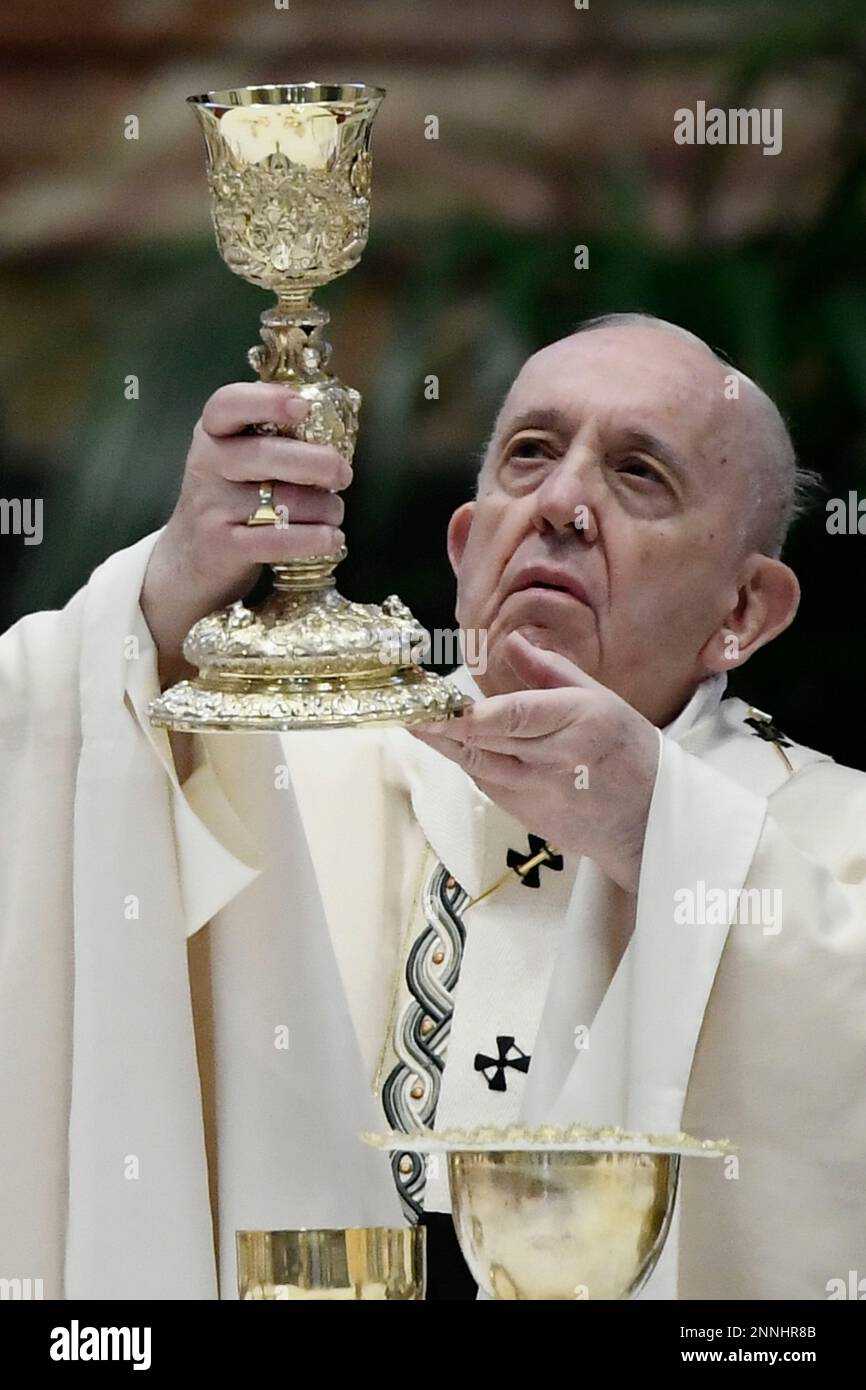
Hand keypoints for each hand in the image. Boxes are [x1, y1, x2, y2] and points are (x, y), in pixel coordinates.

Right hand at [140, 382, 351, 687]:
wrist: (186, 560)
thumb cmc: (228, 501)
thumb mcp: (235, 461)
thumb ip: (272, 441)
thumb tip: (335, 438)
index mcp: (213, 433)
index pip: (229, 404)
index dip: (266, 400)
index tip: (301, 407)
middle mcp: (207, 464)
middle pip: (264, 454)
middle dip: (317, 463)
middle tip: (343, 474)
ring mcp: (211, 506)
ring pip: (281, 501)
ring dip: (323, 508)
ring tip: (334, 514)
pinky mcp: (221, 546)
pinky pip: (276, 540)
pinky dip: (312, 540)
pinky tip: (331, 539)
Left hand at [410, 631, 659, 892]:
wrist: (648, 820)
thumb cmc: (627, 750)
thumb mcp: (600, 698)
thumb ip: (549, 670)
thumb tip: (511, 641)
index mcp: (579, 722)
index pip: (517, 717)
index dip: (474, 716)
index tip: (440, 705)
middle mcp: (555, 759)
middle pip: (487, 742)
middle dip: (443, 725)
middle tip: (407, 705)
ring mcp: (539, 793)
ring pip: (478, 765)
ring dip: (444, 745)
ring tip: (413, 721)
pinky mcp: (527, 814)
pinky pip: (487, 783)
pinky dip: (467, 762)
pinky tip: (449, 744)